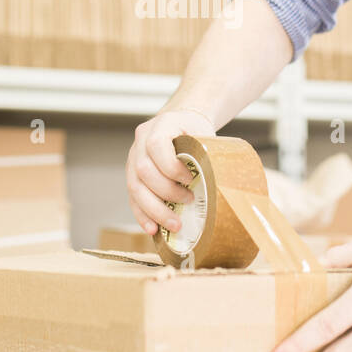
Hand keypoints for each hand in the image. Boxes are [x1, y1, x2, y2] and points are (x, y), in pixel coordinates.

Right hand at [126, 108, 215, 235]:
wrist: (179, 122)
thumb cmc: (194, 131)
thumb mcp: (202, 134)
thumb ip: (205, 153)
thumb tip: (220, 185)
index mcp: (159, 126)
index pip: (156, 146)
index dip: (171, 167)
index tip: (190, 179)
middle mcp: (140, 142)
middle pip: (143, 170)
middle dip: (166, 192)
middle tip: (189, 201)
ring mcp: (132, 159)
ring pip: (134, 188)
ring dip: (155, 210)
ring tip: (175, 224)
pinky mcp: (131, 175)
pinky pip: (132, 198)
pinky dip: (143, 215)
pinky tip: (153, 229)